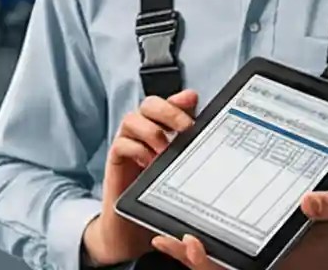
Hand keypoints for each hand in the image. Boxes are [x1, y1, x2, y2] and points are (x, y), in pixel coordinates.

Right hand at [82, 89, 198, 266]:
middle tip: (184, 128)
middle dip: (168, 110)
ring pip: (132, 119)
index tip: (193, 101)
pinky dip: (136, 149)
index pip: (170, 104)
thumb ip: (191, 154)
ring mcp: (128, 144)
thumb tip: (212, 138)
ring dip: (151, 131)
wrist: (133, 227)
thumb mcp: (180, 173)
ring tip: (164, 150)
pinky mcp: (115, 160)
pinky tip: (149, 163)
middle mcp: (143, 132)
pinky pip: (121, 143)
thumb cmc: (158, 196)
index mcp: (162, 130)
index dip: (179, 99)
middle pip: (150, 104)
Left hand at [151, 191, 327, 269]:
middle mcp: (266, 264)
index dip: (207, 262)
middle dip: (189, 261)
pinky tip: (185, 232)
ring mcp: (260, 260)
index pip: (234, 268)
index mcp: (281, 261)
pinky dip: (205, 247)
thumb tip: (311, 202)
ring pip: (219, 265)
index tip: (190, 242)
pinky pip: (227, 254)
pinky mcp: (258, 251)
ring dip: (190, 257)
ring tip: (167, 237)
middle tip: (171, 241)